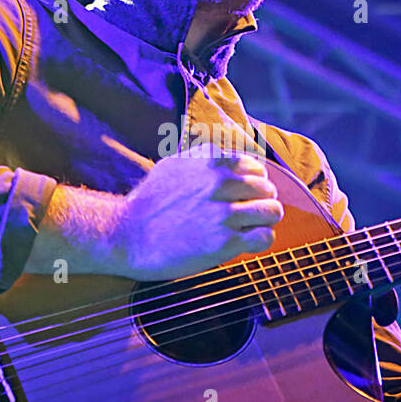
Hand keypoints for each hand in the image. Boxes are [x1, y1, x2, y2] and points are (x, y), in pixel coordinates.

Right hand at [115, 146, 282, 280]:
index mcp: (211, 160)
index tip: (240, 197)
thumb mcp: (175, 164)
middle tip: (244, 215)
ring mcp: (224, 212)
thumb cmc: (150, 202)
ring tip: (246, 229)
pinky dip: (259, 241)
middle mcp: (220, 182)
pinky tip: (243, 244)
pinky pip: (264, 237)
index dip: (251, 184)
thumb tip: (232, 158)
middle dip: (259, 202)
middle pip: (268, 189)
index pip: (257, 167)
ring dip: (263, 221)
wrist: (127, 235)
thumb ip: (206, 157)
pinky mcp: (225, 241)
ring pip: (273, 211)